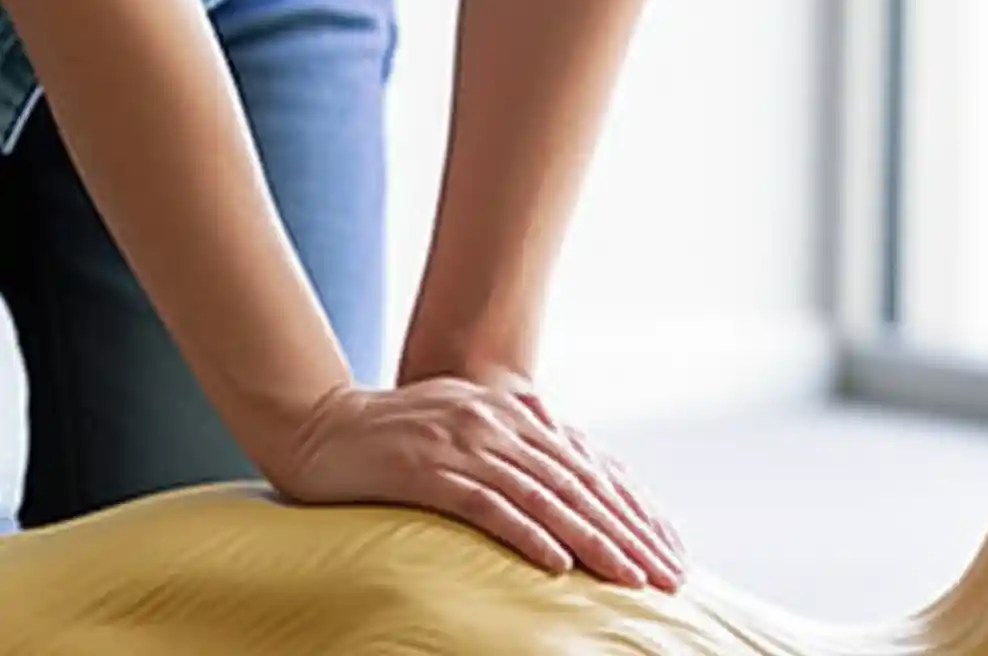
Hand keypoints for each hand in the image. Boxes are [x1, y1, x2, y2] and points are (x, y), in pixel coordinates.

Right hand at [265, 377, 684, 591]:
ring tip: (627, 575)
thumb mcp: (463, 425)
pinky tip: (555, 563)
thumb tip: (563, 472)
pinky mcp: (427, 469)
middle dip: (627, 532)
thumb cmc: (392, 434)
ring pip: (543, 497)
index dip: (631, 510)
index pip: (586, 469)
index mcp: (511, 415)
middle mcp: (496, 424)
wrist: (317, 422)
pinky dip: (526, 535)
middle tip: (666, 573)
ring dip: (591, 539)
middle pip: (577, 485)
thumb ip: (511, 443)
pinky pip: (487, 507)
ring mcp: (463, 444)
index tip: (665, 549)